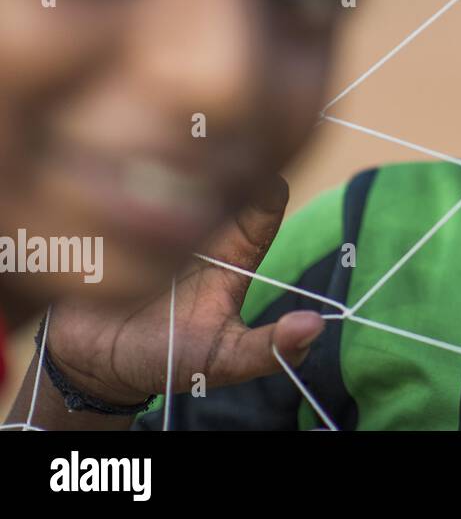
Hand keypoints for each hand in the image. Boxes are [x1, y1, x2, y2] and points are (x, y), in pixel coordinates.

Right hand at [39, 175, 323, 405]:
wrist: (86, 361)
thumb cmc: (163, 356)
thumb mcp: (221, 359)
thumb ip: (268, 348)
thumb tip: (315, 327)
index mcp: (238, 245)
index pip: (268, 195)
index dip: (265, 185)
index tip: (247, 184)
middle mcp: (203, 219)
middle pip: (228, 162)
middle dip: (223, 157)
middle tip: (201, 174)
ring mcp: (157, 209)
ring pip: (178, 159)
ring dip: (174, 160)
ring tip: (159, 178)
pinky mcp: (113, 211)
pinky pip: (125, 176)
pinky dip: (127, 172)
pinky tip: (120, 183)